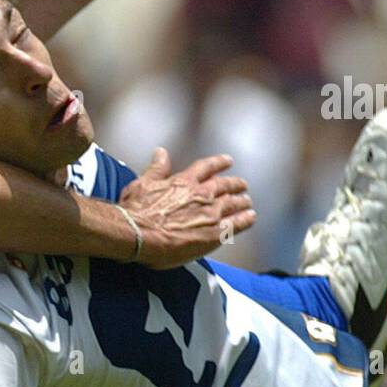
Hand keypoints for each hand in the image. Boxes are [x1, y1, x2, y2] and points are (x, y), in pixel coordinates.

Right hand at [119, 147, 254, 267]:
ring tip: (247, 201)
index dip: (219, 163)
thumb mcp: (142, 183)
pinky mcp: (214, 234)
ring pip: (233, 203)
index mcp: (184, 182)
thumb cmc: (136, 211)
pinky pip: (236, 224)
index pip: (206, 167)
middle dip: (235, 184)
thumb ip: (156, 169)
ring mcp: (210, 214)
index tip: (228, 161)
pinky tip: (250, 218)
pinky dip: (245, 219)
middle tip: (242, 185)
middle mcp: (201, 195)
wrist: (137, 233)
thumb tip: (160, 153)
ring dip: (242, 201)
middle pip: (224, 185)